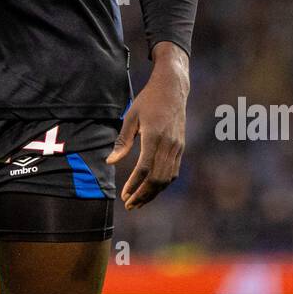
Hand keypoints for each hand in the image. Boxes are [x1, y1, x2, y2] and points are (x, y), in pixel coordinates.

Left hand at [107, 42, 189, 209]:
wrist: (173, 88)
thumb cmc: (148, 100)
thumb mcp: (131, 116)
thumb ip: (122, 141)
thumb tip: (111, 162)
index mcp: (153, 136)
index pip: (144, 169)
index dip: (133, 185)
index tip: (124, 195)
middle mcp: (168, 144)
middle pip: (156, 178)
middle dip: (143, 195)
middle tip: (129, 205)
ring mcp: (177, 146)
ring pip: (167, 178)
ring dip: (153, 193)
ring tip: (139, 202)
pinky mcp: (181, 147)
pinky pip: (173, 171)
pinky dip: (163, 184)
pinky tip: (152, 189)